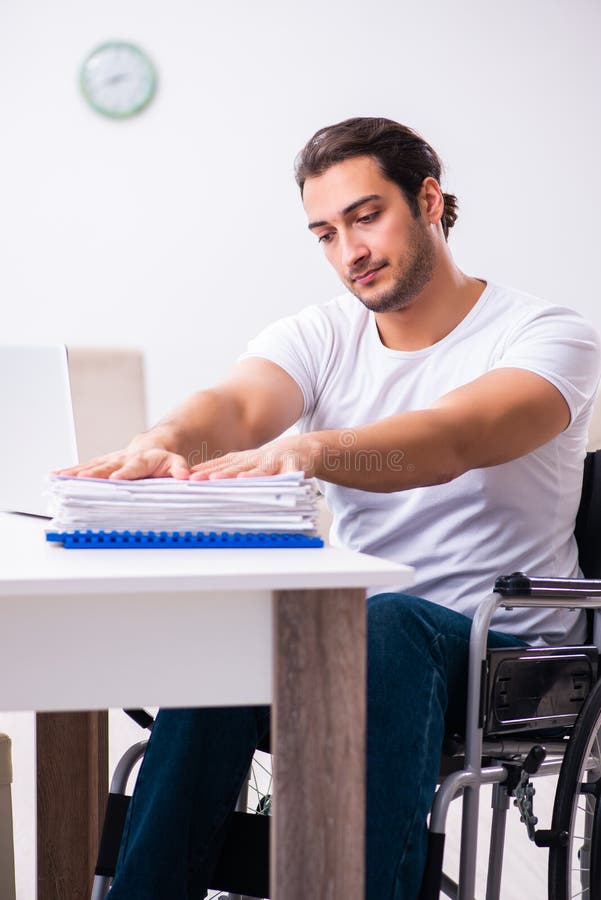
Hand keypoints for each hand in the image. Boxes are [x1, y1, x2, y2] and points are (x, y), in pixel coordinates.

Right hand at [56, 447, 190, 480]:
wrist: (156, 443)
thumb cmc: (165, 458)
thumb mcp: (177, 462)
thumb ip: (180, 469)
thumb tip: (185, 477)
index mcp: (143, 458)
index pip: (135, 466)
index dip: (126, 473)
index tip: (117, 479)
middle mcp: (124, 457)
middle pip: (108, 466)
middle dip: (95, 473)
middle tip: (83, 479)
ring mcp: (112, 460)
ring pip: (93, 465)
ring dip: (77, 472)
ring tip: (61, 478)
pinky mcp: (103, 463)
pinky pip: (86, 467)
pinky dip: (72, 472)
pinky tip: (57, 476)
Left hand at [189, 434, 321, 479]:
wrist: (301, 450)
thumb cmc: (269, 462)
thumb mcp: (245, 464)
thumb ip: (224, 470)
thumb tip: (196, 478)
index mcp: (243, 461)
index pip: (221, 467)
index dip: (206, 473)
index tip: (190, 479)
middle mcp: (257, 460)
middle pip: (237, 468)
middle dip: (222, 475)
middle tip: (206, 480)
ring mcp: (275, 462)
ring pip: (262, 470)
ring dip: (252, 474)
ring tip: (240, 479)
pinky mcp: (293, 466)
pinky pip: (289, 473)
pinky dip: (286, 476)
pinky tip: (281, 479)